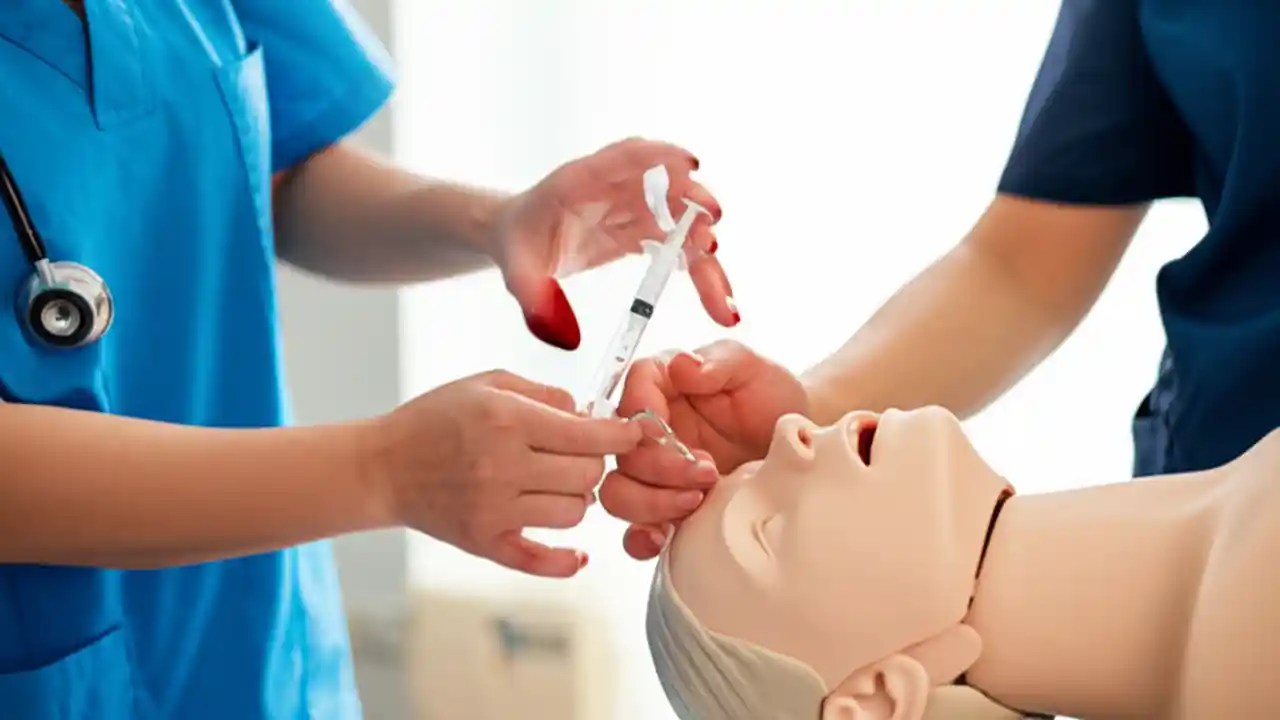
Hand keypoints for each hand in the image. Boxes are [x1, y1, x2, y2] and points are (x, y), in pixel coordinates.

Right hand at [374, 370, 640, 576]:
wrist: (383, 466)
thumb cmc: (436, 418)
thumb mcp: (487, 384)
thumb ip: (544, 393)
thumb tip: (590, 414)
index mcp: (506, 421)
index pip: (588, 435)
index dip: (620, 435)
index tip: (634, 433)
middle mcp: (502, 467)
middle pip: (587, 475)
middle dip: (593, 462)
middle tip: (576, 455)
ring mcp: (493, 510)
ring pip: (573, 513)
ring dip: (575, 498)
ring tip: (554, 484)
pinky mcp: (484, 542)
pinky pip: (539, 561)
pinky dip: (565, 560)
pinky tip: (577, 555)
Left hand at [492, 137, 735, 349]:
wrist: (519, 238)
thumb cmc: (517, 244)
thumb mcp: (518, 273)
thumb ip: (536, 301)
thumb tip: (564, 338)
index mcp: (582, 181)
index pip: (625, 157)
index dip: (658, 157)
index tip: (689, 165)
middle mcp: (617, 188)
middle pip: (667, 190)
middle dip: (695, 210)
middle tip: (712, 240)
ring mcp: (635, 208)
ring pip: (682, 222)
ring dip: (706, 253)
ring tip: (723, 300)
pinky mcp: (644, 229)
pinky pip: (679, 244)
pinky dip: (698, 269)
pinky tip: (717, 301)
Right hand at [599, 340, 808, 559]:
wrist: (796, 444)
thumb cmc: (770, 398)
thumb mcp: (754, 369)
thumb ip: (720, 361)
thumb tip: (684, 365)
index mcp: (662, 385)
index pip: (632, 392)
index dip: (642, 415)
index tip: (665, 429)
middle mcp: (649, 430)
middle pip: (621, 452)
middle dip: (659, 468)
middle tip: (706, 471)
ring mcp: (654, 473)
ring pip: (619, 493)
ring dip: (652, 502)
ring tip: (698, 499)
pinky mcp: (667, 507)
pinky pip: (636, 530)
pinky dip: (643, 537)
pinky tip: (665, 536)